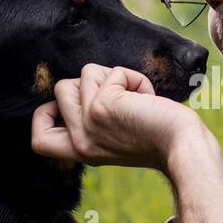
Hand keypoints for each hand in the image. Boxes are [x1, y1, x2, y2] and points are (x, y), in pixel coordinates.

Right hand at [30, 63, 205, 171]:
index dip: (47, 114)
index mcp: (81, 151)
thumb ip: (94, 120)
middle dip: (93, 82)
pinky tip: (147, 98)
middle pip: (60, 89)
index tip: (76, 107)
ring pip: (85, 72)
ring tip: (136, 100)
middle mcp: (80, 141)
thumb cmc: (159, 137)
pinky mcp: (102, 106)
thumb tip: (81, 83)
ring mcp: (88, 123)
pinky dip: (134, 78)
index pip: (38, 141)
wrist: (183, 147)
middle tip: (121, 99)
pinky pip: (112, 71)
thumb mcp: (115, 136)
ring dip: (116, 77)